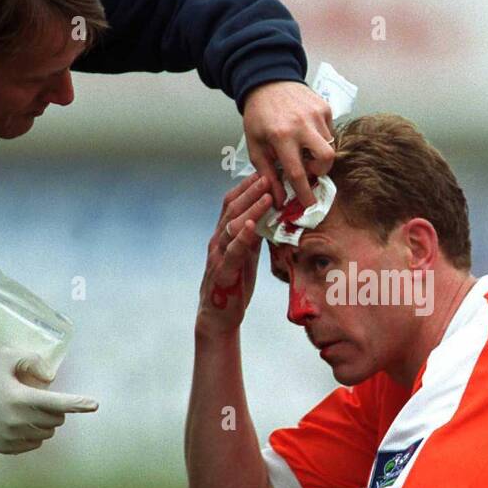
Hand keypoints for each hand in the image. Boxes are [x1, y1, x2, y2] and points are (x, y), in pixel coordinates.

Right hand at [0, 348, 97, 453]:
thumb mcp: (3, 357)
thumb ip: (31, 360)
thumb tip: (50, 377)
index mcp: (21, 399)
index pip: (58, 403)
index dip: (78, 403)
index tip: (94, 405)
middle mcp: (20, 422)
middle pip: (56, 420)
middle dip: (55, 409)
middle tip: (38, 398)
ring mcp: (13, 438)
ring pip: (47, 433)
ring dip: (46, 422)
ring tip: (27, 410)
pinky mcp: (7, 448)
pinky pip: (34, 444)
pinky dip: (34, 434)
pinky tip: (20, 423)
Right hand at [197, 173, 273, 336]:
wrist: (219, 317)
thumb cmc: (234, 284)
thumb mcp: (247, 255)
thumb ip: (254, 236)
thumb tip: (270, 216)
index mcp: (223, 235)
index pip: (231, 203)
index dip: (246, 186)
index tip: (264, 170)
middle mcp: (217, 240)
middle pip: (231, 208)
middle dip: (250, 190)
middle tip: (268, 174)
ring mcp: (218, 256)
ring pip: (232, 226)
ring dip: (251, 208)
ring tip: (268, 194)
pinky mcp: (223, 273)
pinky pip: (232, 251)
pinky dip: (242, 237)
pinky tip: (252, 225)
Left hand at [241, 80, 335, 208]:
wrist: (267, 80)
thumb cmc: (259, 116)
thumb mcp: (255, 145)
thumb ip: (267, 174)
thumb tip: (279, 200)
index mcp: (281, 136)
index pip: (298, 172)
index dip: (304, 192)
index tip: (309, 204)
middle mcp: (302, 125)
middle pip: (326, 158)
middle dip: (321, 171)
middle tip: (309, 169)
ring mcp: (317, 114)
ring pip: (330, 146)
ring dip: (319, 153)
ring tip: (303, 147)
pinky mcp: (325, 107)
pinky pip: (330, 131)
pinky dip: (321, 138)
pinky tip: (307, 132)